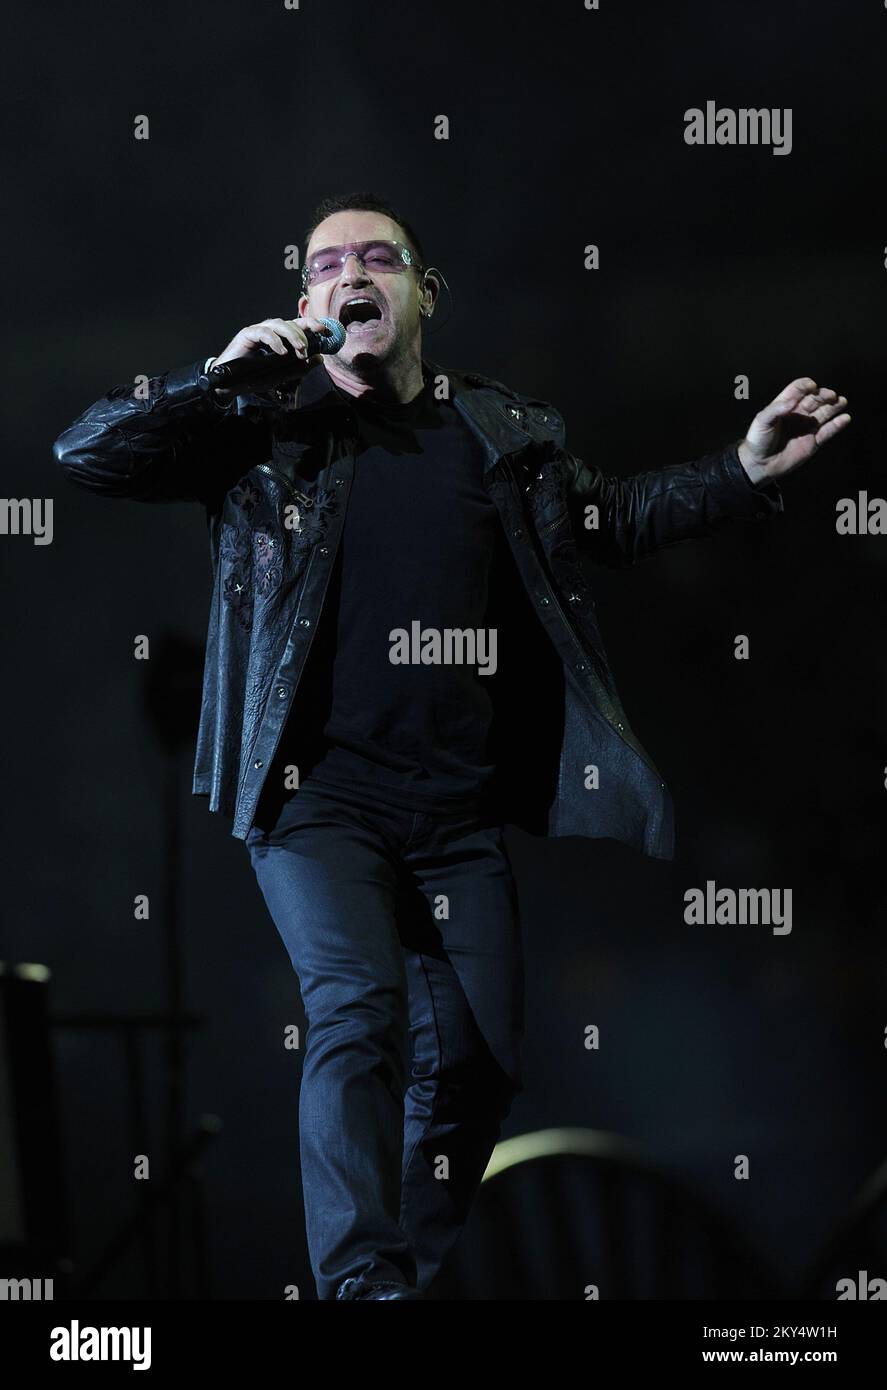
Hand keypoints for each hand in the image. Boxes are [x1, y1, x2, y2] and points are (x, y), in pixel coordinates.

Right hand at [213, 316, 329, 367]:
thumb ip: (300, 368)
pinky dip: (275, 340)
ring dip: (292, 335)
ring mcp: (258, 331)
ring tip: (300, 349)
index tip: (326, 330)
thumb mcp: (281, 375)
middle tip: (307, 350)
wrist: (231, 384)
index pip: (298, 326)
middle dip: (303, 334)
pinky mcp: (247, 334)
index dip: (312, 324)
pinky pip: (264, 332)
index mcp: (280, 339)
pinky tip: (282, 351)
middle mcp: (270, 331)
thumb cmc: (254, 377)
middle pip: (290, 323)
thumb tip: (319, 359)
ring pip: (279, 324)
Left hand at [737, 378, 850, 484]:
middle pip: (815, 399)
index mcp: (785, 405)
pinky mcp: (814, 441)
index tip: (812, 386)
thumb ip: (776, 409)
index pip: (798, 389)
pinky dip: (837, 425)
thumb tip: (792, 401)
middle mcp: (798, 413)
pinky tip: (845, 418)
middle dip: (824, 395)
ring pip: (824, 413)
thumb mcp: (762, 421)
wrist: (760, 464)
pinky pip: (828, 431)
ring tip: (842, 402)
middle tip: (832, 395)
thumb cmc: (758, 440)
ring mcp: (807, 427)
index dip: (806, 386)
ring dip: (833, 407)